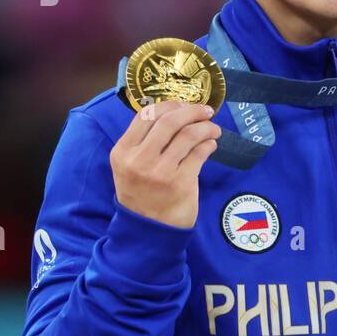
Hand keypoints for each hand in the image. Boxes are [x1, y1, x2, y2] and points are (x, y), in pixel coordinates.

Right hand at [110, 100, 221, 228]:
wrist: (147, 231)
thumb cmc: (141, 194)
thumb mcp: (129, 166)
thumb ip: (144, 141)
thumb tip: (175, 112)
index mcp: (123, 151)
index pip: (146, 115)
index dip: (170, 105)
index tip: (185, 105)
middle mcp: (139, 160)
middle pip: (169, 120)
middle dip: (192, 111)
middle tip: (206, 111)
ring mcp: (160, 172)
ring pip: (188, 135)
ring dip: (206, 127)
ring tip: (213, 129)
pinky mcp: (181, 183)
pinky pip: (200, 153)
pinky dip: (209, 144)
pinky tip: (211, 145)